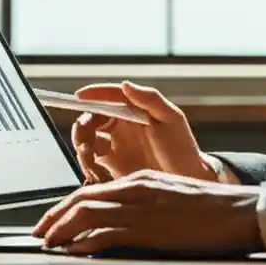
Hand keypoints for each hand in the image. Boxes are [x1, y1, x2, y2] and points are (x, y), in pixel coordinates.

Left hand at [34, 170, 263, 256]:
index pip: (92, 191)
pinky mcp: (147, 227)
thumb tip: (122, 225)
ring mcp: (140, 206)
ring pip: (87, 212)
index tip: (53, 220)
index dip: (66, 206)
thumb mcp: (172, 199)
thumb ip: (145, 206)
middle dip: (55, 216)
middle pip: (82, 199)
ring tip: (48, 243)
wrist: (240, 212)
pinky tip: (73, 251)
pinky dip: (83, 242)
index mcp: (142, 180)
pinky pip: (104, 233)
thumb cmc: (213, 210)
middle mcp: (136, 188)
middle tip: (40, 232)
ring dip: (61, 228)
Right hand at [71, 81, 215, 184]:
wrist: (186, 179)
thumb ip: (150, 99)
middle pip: (91, 118)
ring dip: (83, 147)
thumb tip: (125, 84)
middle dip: (83, 127)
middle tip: (86, 142)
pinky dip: (88, 165)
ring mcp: (115, 144)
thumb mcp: (171, 119)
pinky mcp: (111, 165)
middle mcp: (122, 124)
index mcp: (135, 109)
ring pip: (86, 139)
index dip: (93, 94)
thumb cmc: (182, 147)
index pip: (109, 96)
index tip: (79, 97)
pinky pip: (90, 161)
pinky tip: (98, 174)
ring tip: (91, 161)